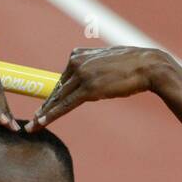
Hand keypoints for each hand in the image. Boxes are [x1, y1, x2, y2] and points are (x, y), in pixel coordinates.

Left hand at [25, 46, 168, 130]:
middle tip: (33, 121)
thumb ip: (91, 65)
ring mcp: (81, 75)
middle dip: (46, 106)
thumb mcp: (105, 60)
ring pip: (58, 99)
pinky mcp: (88, 89)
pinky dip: (51, 115)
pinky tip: (39, 123)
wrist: (149, 66)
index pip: (62, 79)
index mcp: (78, 54)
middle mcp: (76, 63)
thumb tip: (86, 75)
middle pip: (57, 90)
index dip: (53, 95)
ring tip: (32, 127)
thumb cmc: (132, 64)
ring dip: (44, 115)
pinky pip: (65, 105)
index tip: (43, 107)